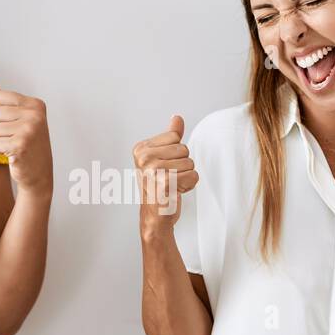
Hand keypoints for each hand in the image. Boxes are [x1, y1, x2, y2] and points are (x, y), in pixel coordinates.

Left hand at [0, 77, 51, 197]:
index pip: (0, 98)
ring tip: (14, 146)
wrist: (39, 173)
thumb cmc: (26, 143)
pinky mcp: (20, 145)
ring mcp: (29, 130)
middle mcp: (35, 115)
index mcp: (36, 104)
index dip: (2, 114)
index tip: (17, 125)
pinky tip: (13, 154)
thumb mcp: (16, 118)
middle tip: (15, 138)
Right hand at [133, 114, 198, 237]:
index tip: (164, 166)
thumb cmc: (158, 186)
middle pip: (184, 149)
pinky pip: (193, 176)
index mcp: (141, 149)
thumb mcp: (162, 157)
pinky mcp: (165, 184)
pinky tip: (176, 192)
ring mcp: (153, 171)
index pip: (175, 137)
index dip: (176, 153)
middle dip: (182, 165)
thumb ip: (170, 137)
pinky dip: (189, 186)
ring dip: (186, 176)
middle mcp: (144, 159)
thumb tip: (177, 118)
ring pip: (190, 163)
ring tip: (172, 185)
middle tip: (168, 178)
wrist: (155, 215)